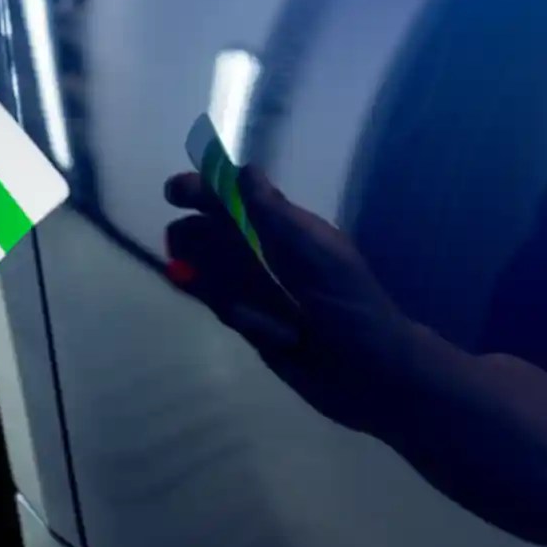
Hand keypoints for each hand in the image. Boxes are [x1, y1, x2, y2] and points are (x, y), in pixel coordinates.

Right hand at [164, 167, 414, 433]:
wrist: (372, 374)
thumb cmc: (353, 307)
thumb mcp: (319, 255)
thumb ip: (278, 217)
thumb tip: (243, 172)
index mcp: (287, 229)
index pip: (236, 197)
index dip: (204, 189)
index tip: (175, 193)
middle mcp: (265, 253)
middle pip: (212, 231)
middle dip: (193, 235)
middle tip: (181, 246)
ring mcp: (254, 289)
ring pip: (208, 268)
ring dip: (206, 273)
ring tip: (239, 304)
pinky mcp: (249, 323)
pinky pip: (217, 303)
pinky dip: (210, 298)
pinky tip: (203, 294)